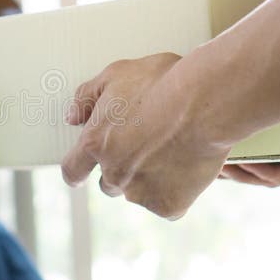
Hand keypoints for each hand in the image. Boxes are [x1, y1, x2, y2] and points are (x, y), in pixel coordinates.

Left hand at [61, 53, 230, 219]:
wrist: (207, 102)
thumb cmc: (164, 83)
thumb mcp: (116, 74)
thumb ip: (87, 97)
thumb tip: (73, 116)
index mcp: (95, 143)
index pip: (71, 170)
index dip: (76, 172)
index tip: (80, 176)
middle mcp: (113, 172)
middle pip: (108, 184)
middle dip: (121, 170)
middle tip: (145, 149)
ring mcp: (140, 192)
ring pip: (138, 194)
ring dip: (148, 181)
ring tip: (171, 153)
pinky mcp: (168, 205)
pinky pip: (168, 205)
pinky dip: (176, 192)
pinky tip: (187, 168)